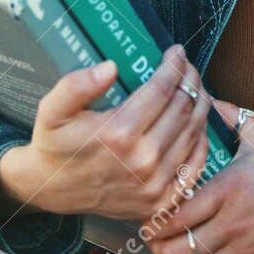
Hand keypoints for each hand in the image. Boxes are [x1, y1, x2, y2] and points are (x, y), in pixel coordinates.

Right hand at [0, 44, 213, 222]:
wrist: (51, 190)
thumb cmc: (54, 146)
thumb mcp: (52, 110)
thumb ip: (76, 85)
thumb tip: (110, 67)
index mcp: (118, 133)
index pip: (162, 90)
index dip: (174, 67)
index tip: (177, 52)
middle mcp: (142, 160)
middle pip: (183, 109)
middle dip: (190, 80)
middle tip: (187, 66)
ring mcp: (156, 184)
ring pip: (194, 133)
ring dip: (200, 105)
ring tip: (195, 87)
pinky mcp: (162, 200)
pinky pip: (195, 164)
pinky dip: (202, 139)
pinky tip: (197, 122)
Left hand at [144, 100, 253, 253]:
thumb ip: (229, 118)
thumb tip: (203, 96)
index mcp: (229, 189)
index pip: (174, 217)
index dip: (153, 224)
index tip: (148, 221)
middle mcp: (235, 224)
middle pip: (178, 252)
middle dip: (160, 249)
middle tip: (155, 242)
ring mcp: (250, 250)